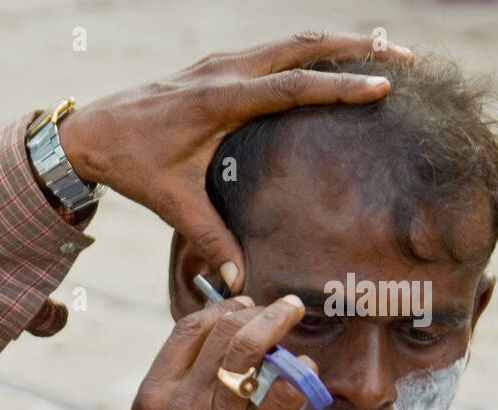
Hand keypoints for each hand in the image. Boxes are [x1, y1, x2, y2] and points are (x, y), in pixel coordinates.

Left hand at [58, 31, 413, 291]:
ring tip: (384, 53)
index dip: (340, 83)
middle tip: (406, 57)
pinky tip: (333, 63)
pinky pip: (274, 49)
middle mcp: (224, 71)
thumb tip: (241, 281)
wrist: (90, 131)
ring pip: (290, 40)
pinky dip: (310, 51)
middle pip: (302, 45)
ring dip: (337, 43)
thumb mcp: (172, 204)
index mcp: (218, 100)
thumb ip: (210, 239)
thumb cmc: (131, 164)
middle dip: (357, 47)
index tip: (384, 84)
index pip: (292, 86)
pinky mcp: (218, 65)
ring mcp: (221, 62)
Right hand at [133, 295, 315, 409]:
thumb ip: (179, 397)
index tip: (245, 307)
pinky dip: (301, 374)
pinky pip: (284, 394)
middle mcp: (178, 406)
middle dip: (257, 311)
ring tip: (293, 316)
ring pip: (249, 349)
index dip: (221, 309)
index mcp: (152, 400)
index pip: (187, 331)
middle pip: (222, 331)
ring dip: (278, 324)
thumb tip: (216, 356)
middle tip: (281, 310)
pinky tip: (306, 372)